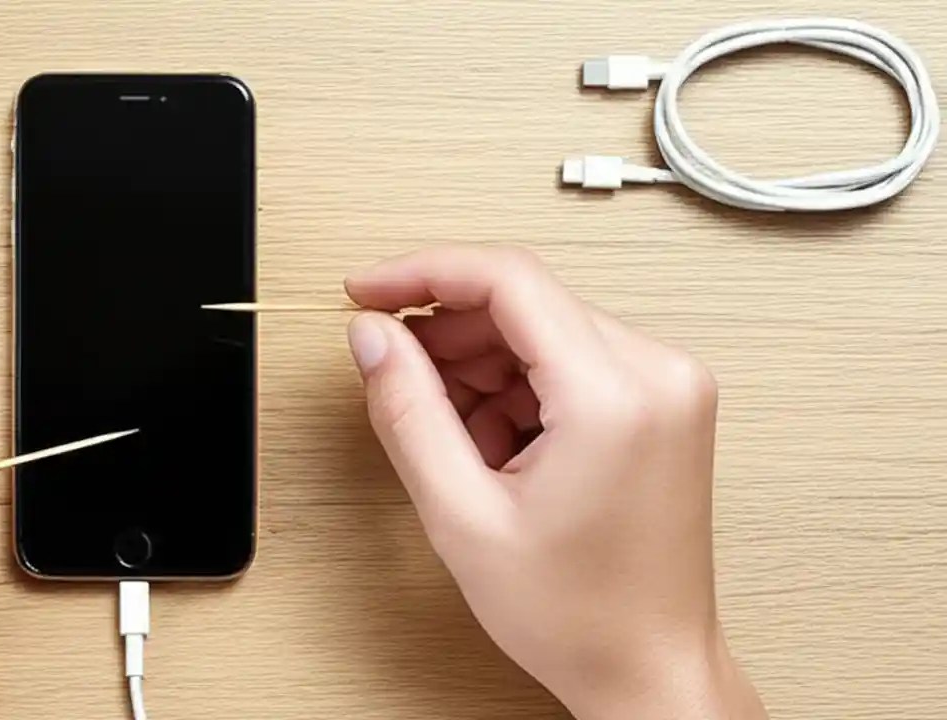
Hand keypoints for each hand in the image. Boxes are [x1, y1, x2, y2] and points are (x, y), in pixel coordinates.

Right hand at [345, 246, 765, 719]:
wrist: (648, 669)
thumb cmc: (579, 615)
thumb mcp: (462, 516)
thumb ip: (407, 411)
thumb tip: (373, 337)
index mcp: (615, 394)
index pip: (508, 280)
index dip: (422, 273)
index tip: (368, 290)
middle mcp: (656, 372)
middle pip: (523, 302)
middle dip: (446, 336)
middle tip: (393, 376)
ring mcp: (665, 384)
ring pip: (540, 330)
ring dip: (479, 369)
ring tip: (453, 443)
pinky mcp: (659, 400)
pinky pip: (567, 360)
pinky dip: (514, 390)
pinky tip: (492, 449)